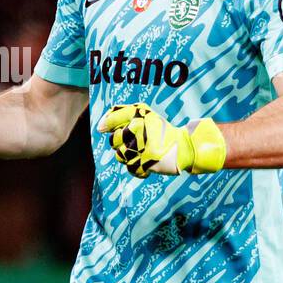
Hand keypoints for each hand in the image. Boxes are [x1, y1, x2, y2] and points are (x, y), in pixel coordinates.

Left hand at [98, 103, 225, 177]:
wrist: (183, 147)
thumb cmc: (159, 129)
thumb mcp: (144, 114)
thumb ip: (121, 114)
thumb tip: (100, 127)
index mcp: (138, 117)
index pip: (112, 120)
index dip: (107, 124)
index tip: (105, 128)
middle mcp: (138, 131)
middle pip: (113, 141)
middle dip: (121, 142)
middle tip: (136, 141)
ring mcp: (141, 149)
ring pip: (119, 156)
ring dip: (128, 155)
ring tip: (142, 151)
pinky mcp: (144, 164)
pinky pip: (129, 168)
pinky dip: (136, 166)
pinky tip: (146, 160)